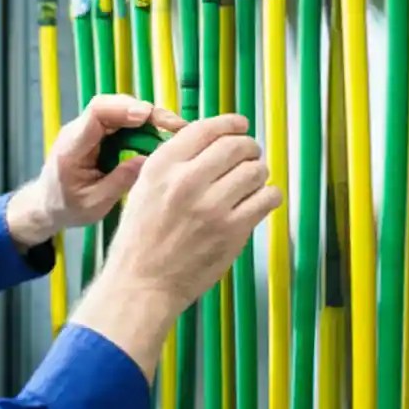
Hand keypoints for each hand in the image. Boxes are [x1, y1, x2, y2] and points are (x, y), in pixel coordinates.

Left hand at [5, 94, 186, 247]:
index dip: (122, 109)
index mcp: (71, 147)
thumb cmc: (66, 207)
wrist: (47, 205)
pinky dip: (144, 125)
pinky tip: (162, 133)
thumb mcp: (94, 204)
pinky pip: (122, 120)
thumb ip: (119, 182)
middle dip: (144, 110)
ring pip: (120, 109)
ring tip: (175, 128)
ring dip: (148, 116)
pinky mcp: (98, 133)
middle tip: (174, 124)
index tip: (147, 116)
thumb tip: (150, 161)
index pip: (95, 114)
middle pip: (111, 105)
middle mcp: (78, 130)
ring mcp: (88, 129)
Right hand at [71, 114, 280, 373]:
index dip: (230, 124)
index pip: (206, 128)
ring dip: (258, 173)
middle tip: (249, 156)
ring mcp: (212, 207)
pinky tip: (257, 202)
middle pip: (236, 145)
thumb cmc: (140, 240)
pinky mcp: (232, 231)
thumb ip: (173, 163)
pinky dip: (267, 197)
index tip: (239, 126)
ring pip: (256, 170)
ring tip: (249, 184)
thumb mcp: (144, 189)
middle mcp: (186, 181)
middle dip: (248, 148)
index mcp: (162, 167)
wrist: (142, 284)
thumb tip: (210, 142)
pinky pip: (267, 198)